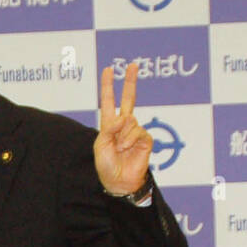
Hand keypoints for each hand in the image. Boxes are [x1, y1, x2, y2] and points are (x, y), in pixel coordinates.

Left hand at [95, 64, 152, 196]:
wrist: (119, 181)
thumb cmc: (106, 165)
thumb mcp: (100, 146)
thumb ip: (108, 129)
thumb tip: (122, 117)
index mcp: (109, 125)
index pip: (109, 102)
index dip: (108, 86)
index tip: (109, 70)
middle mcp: (123, 125)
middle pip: (129, 99)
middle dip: (130, 82)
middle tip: (133, 65)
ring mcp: (135, 130)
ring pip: (130, 121)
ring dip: (122, 136)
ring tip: (120, 149)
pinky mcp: (145, 138)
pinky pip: (138, 131)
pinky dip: (130, 140)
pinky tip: (127, 149)